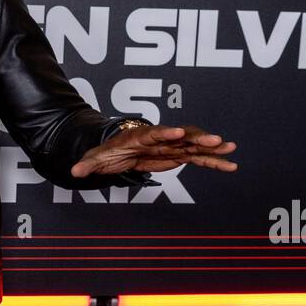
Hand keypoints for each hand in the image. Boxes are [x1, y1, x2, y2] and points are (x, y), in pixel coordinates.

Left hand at [70, 124, 237, 178]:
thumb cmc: (107, 151)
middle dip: (198, 137)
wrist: (117, 148)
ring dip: (212, 148)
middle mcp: (160, 138)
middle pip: (181, 135)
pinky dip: (213, 161)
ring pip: (194, 145)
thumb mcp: (96, 158)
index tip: (178, 133)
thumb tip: (74, 172)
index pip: (154, 133)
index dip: (166, 133)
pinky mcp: (178, 155)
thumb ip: (87, 165)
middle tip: (216, 140)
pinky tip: (230, 165)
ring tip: (231, 150)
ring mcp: (172, 145)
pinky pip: (198, 158)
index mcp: (140, 136)